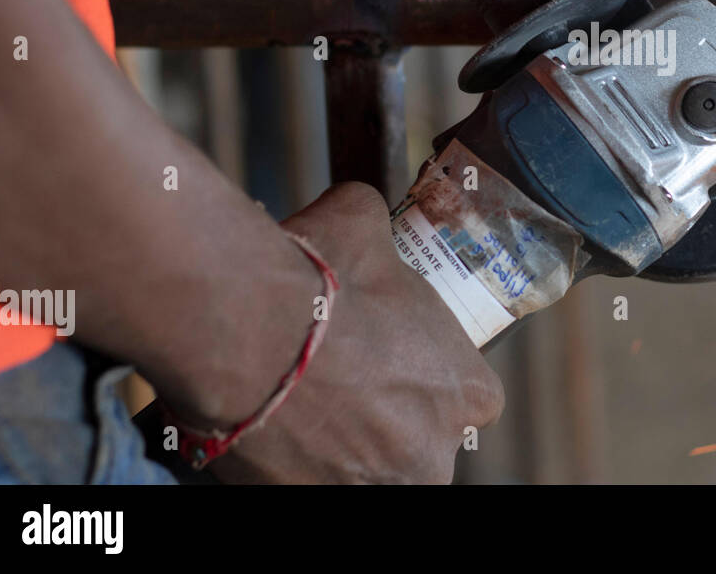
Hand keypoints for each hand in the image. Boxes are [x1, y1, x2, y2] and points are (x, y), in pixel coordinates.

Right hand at [210, 182, 503, 482]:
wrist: (243, 329)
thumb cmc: (319, 277)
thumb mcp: (361, 220)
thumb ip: (378, 228)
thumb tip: (362, 210)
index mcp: (468, 393)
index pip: (472, 397)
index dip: (433, 376)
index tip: (400, 358)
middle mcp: (433, 457)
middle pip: (421, 442)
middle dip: (390, 418)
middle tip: (344, 382)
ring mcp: (373, 488)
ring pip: (368, 471)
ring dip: (343, 445)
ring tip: (303, 406)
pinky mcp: (308, 503)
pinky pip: (309, 483)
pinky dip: (293, 464)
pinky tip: (271, 426)